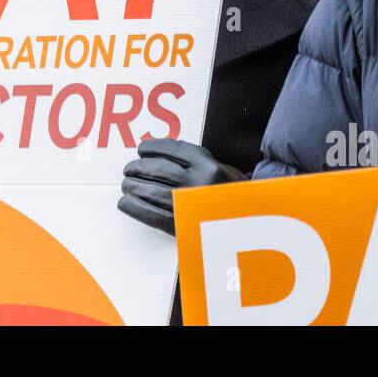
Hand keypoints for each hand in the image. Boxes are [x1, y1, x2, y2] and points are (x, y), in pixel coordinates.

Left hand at [118, 139, 246, 235]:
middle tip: (129, 168)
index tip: (142, 149)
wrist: (251, 229)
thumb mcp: (226, 171)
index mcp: (210, 166)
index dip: (153, 148)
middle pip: (158, 170)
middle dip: (138, 168)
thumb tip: (161, 156)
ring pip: (151, 191)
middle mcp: (198, 183)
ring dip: (133, 186)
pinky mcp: (182, 227)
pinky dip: (135, 208)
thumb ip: (199, 162)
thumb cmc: (236, 199)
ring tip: (127, 184)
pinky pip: (151, 215)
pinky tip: (126, 203)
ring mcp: (189, 206)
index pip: (173, 150)